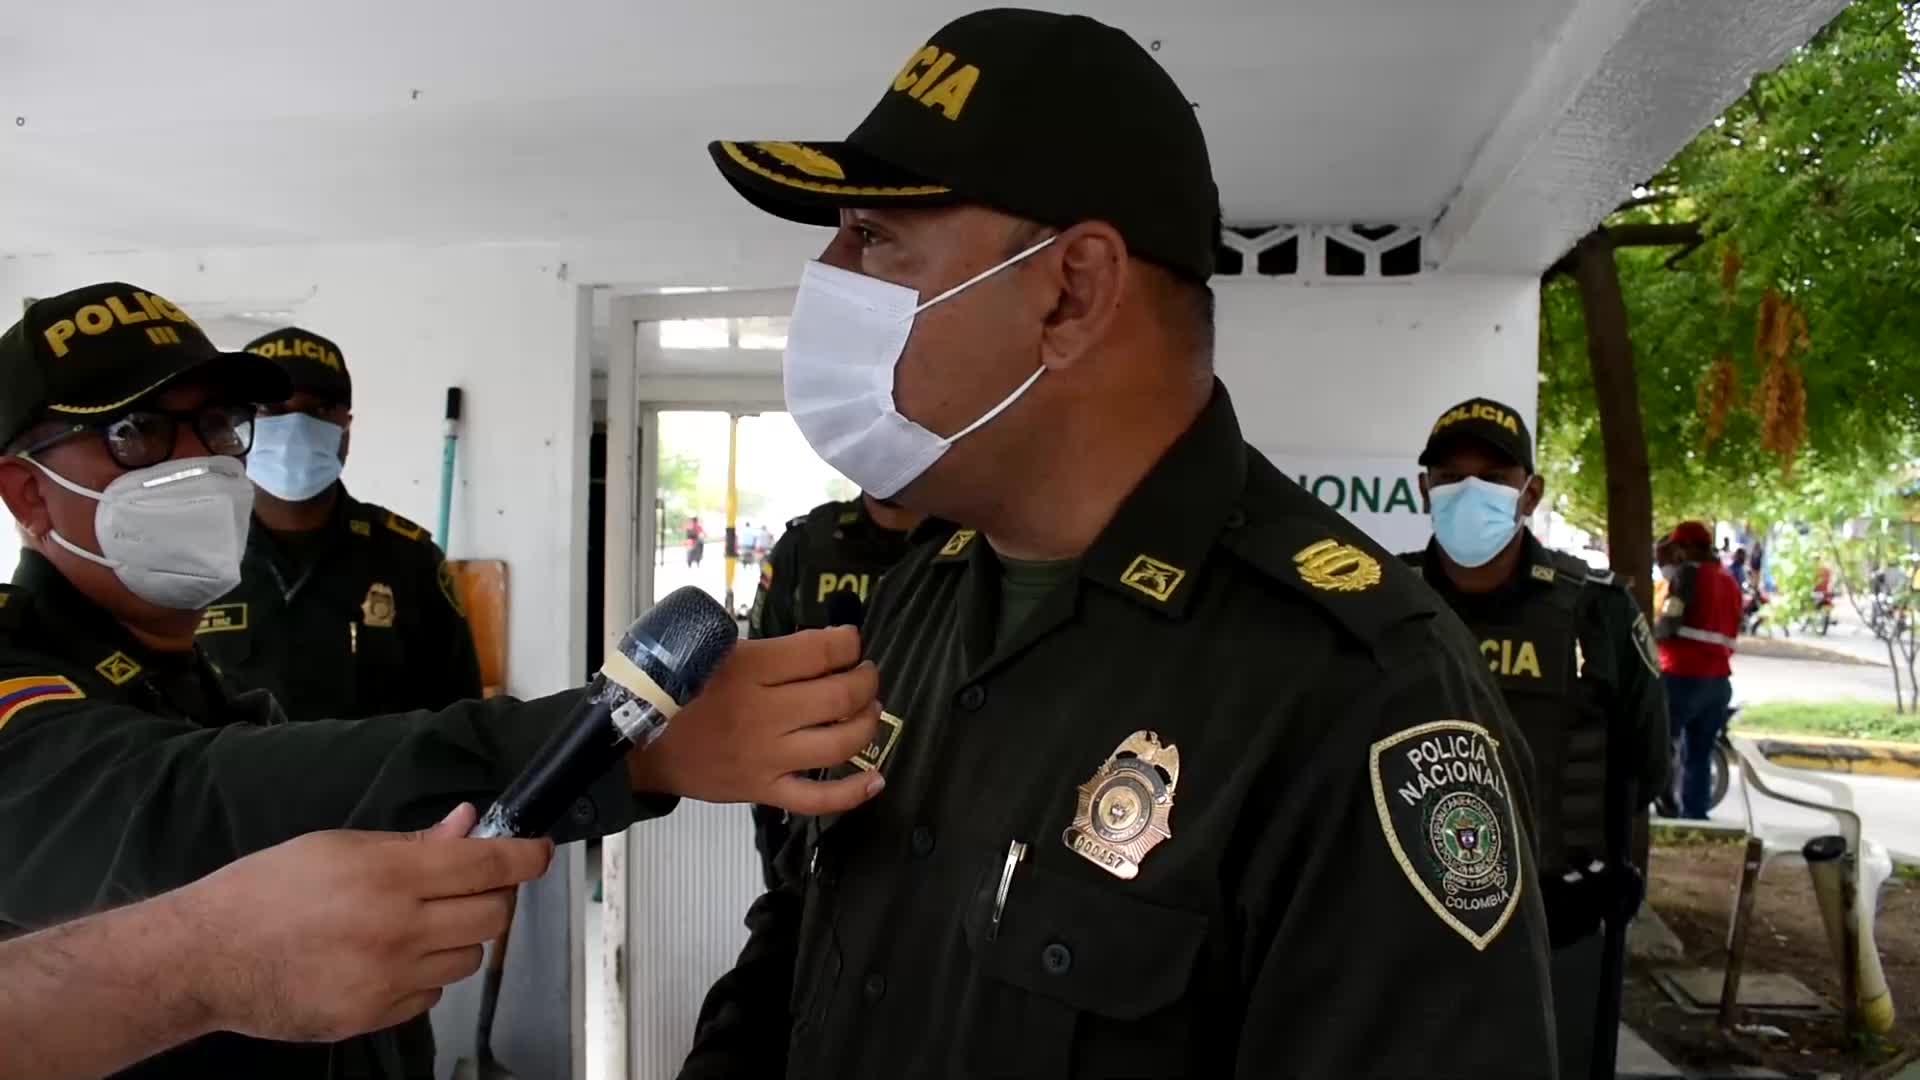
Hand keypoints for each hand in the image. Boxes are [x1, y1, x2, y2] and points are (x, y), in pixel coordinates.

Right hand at [175, 803, 551, 1041]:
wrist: (207, 958)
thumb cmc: (266, 891)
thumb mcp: (340, 846)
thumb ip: (413, 842)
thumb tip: (470, 826)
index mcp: (389, 877)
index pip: (488, 867)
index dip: (525, 857)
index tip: (537, 852)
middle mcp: (397, 930)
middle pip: (492, 917)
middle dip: (493, 897)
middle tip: (471, 885)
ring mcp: (387, 980)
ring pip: (469, 960)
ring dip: (459, 939)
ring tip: (419, 923)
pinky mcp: (374, 1016)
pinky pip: (431, 994)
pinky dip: (425, 975)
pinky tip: (390, 958)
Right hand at [632, 625, 884, 814]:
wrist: (638, 744)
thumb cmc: (678, 690)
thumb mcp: (715, 652)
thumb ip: (767, 650)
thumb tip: (822, 645)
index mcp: (749, 669)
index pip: (820, 651)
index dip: (848, 642)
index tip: (851, 641)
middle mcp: (764, 713)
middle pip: (839, 696)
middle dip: (866, 680)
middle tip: (867, 674)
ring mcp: (767, 756)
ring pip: (839, 745)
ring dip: (867, 724)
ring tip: (871, 709)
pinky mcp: (764, 790)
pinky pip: (817, 799)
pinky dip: (853, 793)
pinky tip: (876, 778)